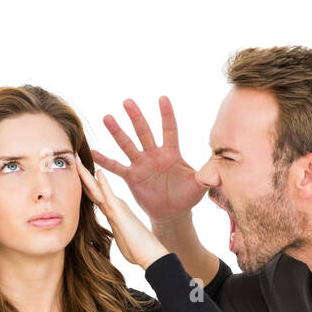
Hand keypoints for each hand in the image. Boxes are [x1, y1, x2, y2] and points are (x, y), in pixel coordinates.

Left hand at [76, 156, 166, 268]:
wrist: (151, 255)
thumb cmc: (137, 249)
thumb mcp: (120, 237)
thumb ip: (114, 230)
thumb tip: (108, 234)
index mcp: (113, 211)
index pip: (94, 195)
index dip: (83, 183)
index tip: (72, 172)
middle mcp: (115, 206)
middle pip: (93, 188)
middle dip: (81, 174)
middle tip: (72, 158)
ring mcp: (118, 208)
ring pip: (98, 188)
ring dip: (86, 174)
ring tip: (77, 159)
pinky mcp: (121, 214)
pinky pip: (110, 197)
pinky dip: (104, 184)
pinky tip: (99, 172)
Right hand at [91, 96, 205, 222]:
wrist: (173, 213)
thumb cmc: (187, 196)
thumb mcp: (199, 186)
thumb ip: (207, 176)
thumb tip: (218, 174)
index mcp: (172, 153)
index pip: (170, 130)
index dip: (167, 115)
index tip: (163, 98)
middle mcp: (154, 154)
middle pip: (144, 132)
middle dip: (136, 117)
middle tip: (128, 101)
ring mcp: (141, 164)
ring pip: (128, 145)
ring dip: (118, 132)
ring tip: (108, 117)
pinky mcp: (132, 177)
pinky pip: (117, 167)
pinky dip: (106, 161)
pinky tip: (93, 153)